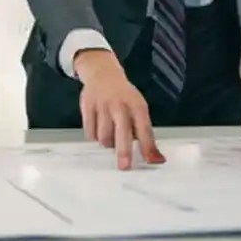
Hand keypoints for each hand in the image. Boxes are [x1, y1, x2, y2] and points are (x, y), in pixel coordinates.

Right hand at [74, 50, 165, 169]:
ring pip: (103, 136)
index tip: (153, 162)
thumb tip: (153, 157)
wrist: (102, 73)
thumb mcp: (138, 107)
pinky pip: (90, 132)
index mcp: (136, 105)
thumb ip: (143, 130)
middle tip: (125, 167)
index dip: (148, 146)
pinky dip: (94, 137)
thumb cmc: (124, 96)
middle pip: (122, 131)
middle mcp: (119, 105)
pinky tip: (98, 131)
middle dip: (124, 151)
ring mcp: (102, 106)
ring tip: (110, 139)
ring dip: (108, 143)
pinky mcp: (87, 107)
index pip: (144, 129)